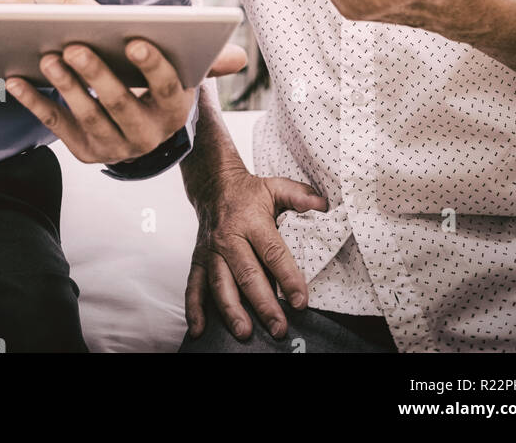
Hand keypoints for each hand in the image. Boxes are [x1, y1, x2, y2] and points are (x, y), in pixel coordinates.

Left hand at [5, 38, 230, 164]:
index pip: (165, 86)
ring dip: (64, 87)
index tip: (134, 39)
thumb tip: (240, 55)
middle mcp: (147, 137)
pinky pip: (56, 126)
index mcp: (174, 111)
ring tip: (47, 57)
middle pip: (119, 104)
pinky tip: (14, 79)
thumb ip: (209, 61)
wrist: (142, 130)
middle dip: (96, 74)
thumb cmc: (158, 88)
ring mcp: (114, 149)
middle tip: (74, 45)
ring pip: (86, 117)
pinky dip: (34, 103)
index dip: (151, 64)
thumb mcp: (185, 76)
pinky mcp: (85, 153)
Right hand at [186, 163, 326, 340]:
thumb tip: (322, 205)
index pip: (272, 252)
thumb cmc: (249, 192)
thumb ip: (299, 195)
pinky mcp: (199, 259)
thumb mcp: (275, 187)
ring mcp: (211, 250)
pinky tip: (200, 329)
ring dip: (231, 310)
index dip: (287, 277)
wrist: (213, 184)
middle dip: (263, 303)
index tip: (300, 301)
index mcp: (251, 220)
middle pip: (247, 273)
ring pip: (220, 283)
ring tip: (245, 332)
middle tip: (279, 327)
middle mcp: (229, 237)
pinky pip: (194, 285)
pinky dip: (194, 308)